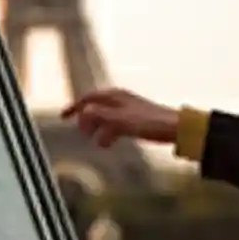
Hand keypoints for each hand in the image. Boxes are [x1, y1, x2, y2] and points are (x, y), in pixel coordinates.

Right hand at [61, 89, 179, 147]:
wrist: (175, 128)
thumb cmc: (148, 122)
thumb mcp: (120, 120)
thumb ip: (100, 116)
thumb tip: (83, 113)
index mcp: (115, 96)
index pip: (88, 98)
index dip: (75, 107)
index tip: (63, 118)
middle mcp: (120, 99)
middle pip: (96, 107)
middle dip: (87, 121)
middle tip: (84, 134)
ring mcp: (129, 109)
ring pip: (106, 118)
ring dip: (99, 130)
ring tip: (99, 143)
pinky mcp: (137, 120)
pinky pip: (116, 125)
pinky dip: (110, 133)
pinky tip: (110, 143)